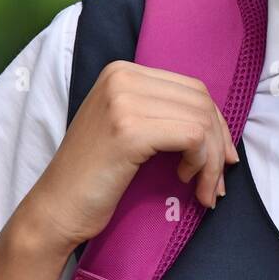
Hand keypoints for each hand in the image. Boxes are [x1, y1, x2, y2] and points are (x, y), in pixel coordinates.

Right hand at [20, 59, 238, 253]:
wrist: (57, 208)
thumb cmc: (96, 176)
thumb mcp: (127, 127)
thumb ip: (162, 113)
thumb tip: (219, 124)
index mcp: (122, 71)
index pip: (192, 88)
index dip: (216, 124)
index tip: (221, 158)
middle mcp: (122, 77)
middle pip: (201, 102)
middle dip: (219, 144)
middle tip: (217, 180)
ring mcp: (123, 101)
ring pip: (200, 121)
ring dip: (212, 161)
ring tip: (203, 187)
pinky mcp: (129, 131)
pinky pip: (192, 138)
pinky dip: (200, 163)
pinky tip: (185, 180)